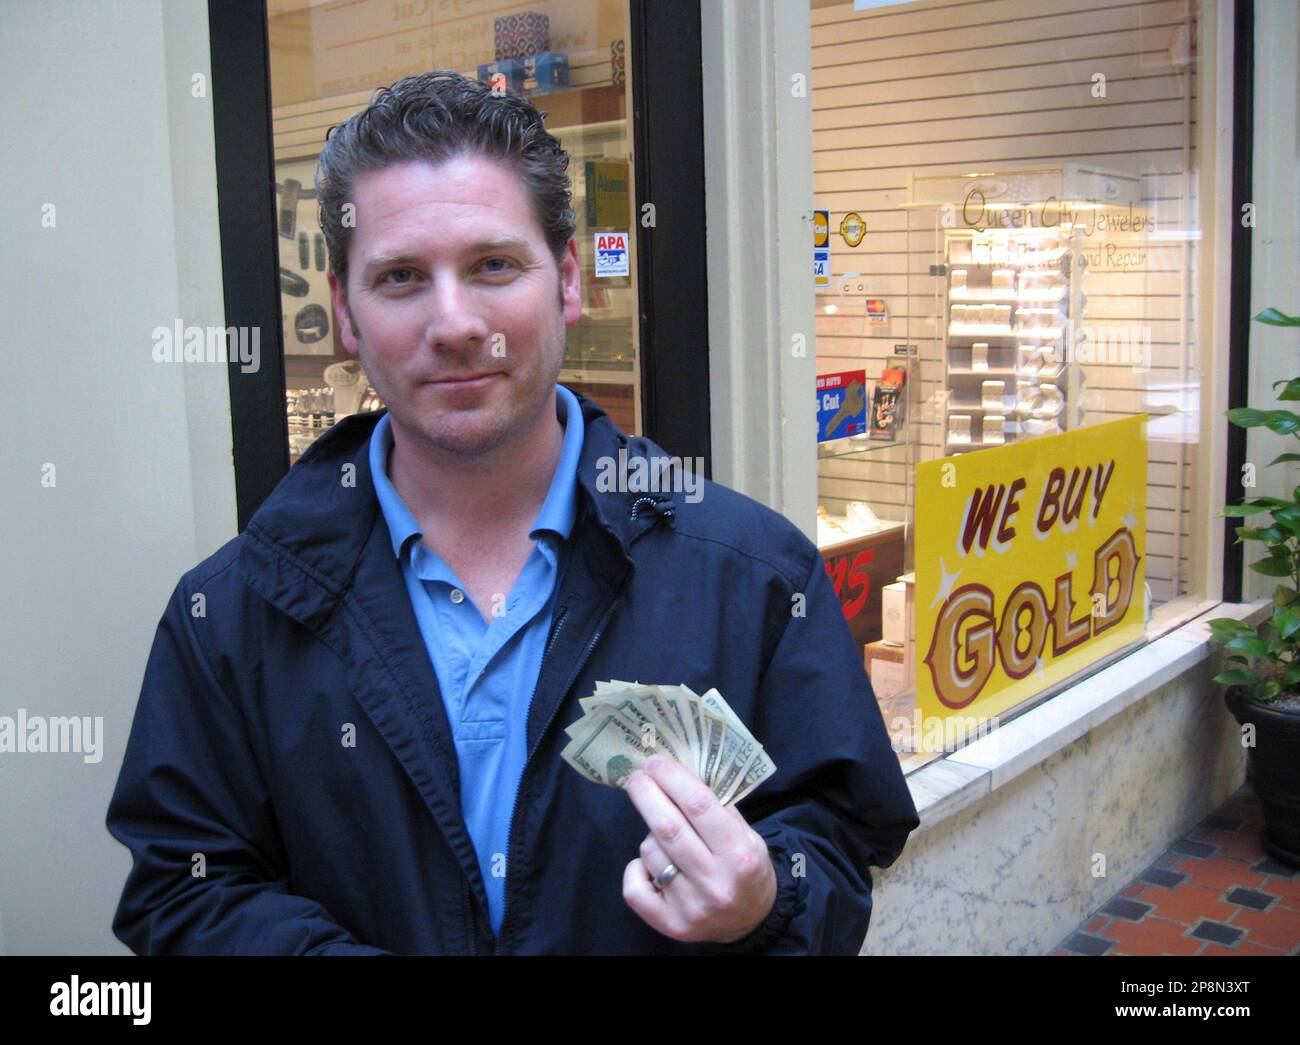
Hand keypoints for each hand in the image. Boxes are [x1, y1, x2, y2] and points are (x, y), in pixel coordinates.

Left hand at [621, 755, 776, 943]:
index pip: (699, 806)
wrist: (752, 919)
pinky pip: (634, 888)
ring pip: (650, 852)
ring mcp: (691, 907)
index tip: (655, 763)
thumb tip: (676, 772)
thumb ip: (716, 807)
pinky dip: (636, 868)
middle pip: (668, 828)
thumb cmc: (744, 866)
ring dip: (649, 834)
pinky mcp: (670, 925)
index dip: (672, 779)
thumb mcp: (746, 833)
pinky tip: (650, 864)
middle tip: (637, 778)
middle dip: (647, 795)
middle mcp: (715, 883)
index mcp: (739, 855)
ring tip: (662, 833)